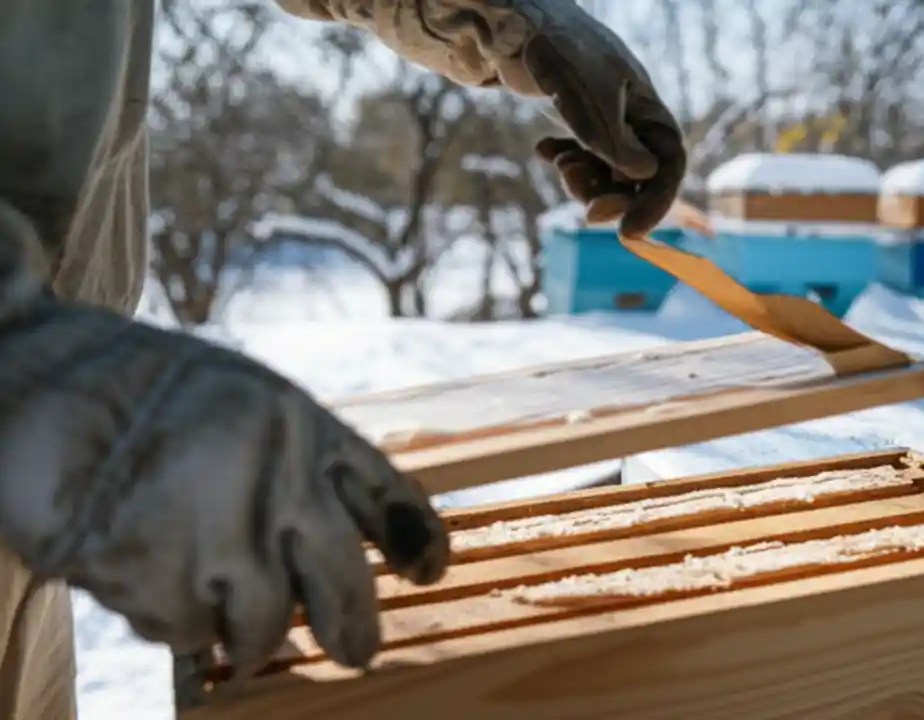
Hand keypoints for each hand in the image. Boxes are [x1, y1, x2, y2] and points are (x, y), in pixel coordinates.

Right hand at [0, 304, 448, 677]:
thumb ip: (300, 463)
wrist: (42, 385)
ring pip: (262, 628)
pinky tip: (151, 579)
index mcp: (303, 428)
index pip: (387, 494)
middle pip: (343, 583)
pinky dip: (175, 622)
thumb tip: (345, 542)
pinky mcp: (152, 576)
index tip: (430, 571)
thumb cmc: (150, 394)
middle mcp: (273, 482)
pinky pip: (185, 633)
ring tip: (225, 619)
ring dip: (247, 637)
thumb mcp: (250, 402)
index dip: (419, 539)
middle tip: (357, 653)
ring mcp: (214, 534)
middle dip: (354, 629)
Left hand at [516, 3, 687, 236]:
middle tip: (587, 214)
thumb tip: (646, 177)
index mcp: (648, 109)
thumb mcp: (590, 103)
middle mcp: (633, 117)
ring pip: (606, 171)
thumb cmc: (563, 56)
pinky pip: (581, 155)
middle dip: (613, 197)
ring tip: (559, 165)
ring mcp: (605, 119)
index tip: (629, 232)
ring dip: (584, 181)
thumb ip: (616, 143)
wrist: (521, 25)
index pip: (668, 164)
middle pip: (637, 176)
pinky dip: (564, 159)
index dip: (655, 201)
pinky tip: (544, 149)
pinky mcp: (577, 119)